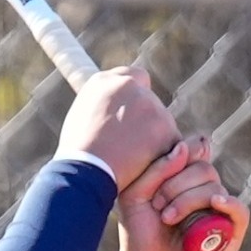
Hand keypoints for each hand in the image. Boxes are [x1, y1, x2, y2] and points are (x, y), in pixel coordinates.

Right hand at [56, 66, 180, 186]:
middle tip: (131, 146)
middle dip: (146, 121)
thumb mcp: (79, 118)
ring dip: (155, 138)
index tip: (133, 113)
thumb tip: (109, 107)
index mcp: (104, 82)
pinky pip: (172, 142)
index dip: (136, 97)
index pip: (134, 78)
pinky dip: (164, 155)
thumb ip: (100, 105)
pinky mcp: (166, 127)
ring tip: (132, 160)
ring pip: (162, 122)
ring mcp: (150, 105)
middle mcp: (129, 86)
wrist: (86, 172)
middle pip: (150, 102)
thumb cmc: (77, 154)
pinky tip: (145, 166)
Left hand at [105, 138, 249, 250]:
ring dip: (188, 200)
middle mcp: (205, 191)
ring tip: (168, 218)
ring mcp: (220, 211)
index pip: (195, 149)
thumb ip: (156, 169)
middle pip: (203, 168)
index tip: (155, 181)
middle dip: (177, 184)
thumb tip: (184, 146)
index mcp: (185, 177)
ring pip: (215, 187)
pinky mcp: (231, 233)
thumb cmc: (139, 234)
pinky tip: (215, 204)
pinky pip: (240, 210)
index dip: (179, 157)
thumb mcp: (136, 196)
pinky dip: (228, 204)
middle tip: (158, 204)